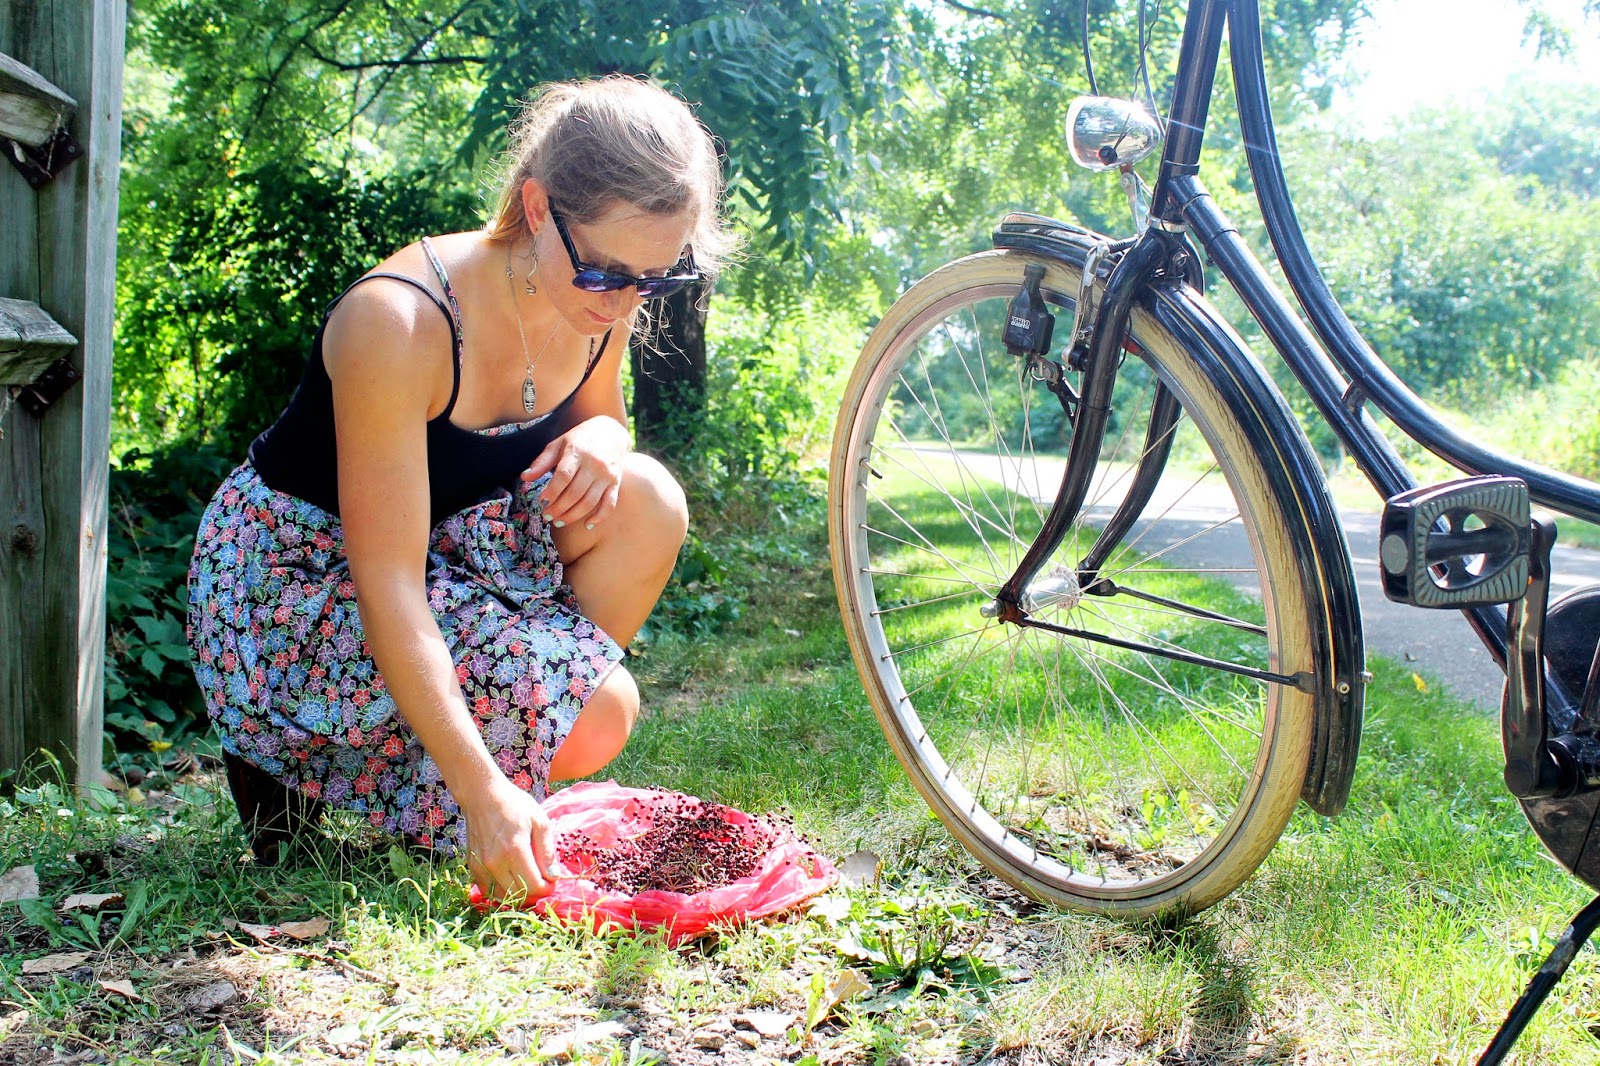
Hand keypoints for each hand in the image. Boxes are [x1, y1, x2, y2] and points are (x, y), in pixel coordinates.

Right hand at [460, 777, 560, 902]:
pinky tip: (510, 878)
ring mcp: (481, 866)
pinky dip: (501, 890)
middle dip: (534, 893)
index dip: (546, 888)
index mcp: (514, 851)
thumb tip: (554, 877)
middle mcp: (495, 863)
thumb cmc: (514, 805)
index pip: (533, 886)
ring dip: (517, 894)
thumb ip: (547, 852)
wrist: (482, 796)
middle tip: (542, 881)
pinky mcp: (472, 866)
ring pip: (501, 897)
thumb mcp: (539, 822)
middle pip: (518, 895)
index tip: (552, 881)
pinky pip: (488, 890)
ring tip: (527, 880)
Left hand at [521, 416, 629, 529]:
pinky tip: (587, 525)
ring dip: (573, 516)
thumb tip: (524, 477)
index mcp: (577, 452)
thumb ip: (542, 462)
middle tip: (546, 516)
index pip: (563, 476)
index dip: (551, 492)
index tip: (541, 503)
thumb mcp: (558, 444)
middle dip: (558, 508)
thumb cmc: (579, 439)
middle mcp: (594, 464)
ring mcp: (607, 475)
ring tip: (558, 522)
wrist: (611, 431)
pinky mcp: (616, 483)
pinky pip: (609, 504)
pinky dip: (599, 517)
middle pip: (575, 493)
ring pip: (589, 502)